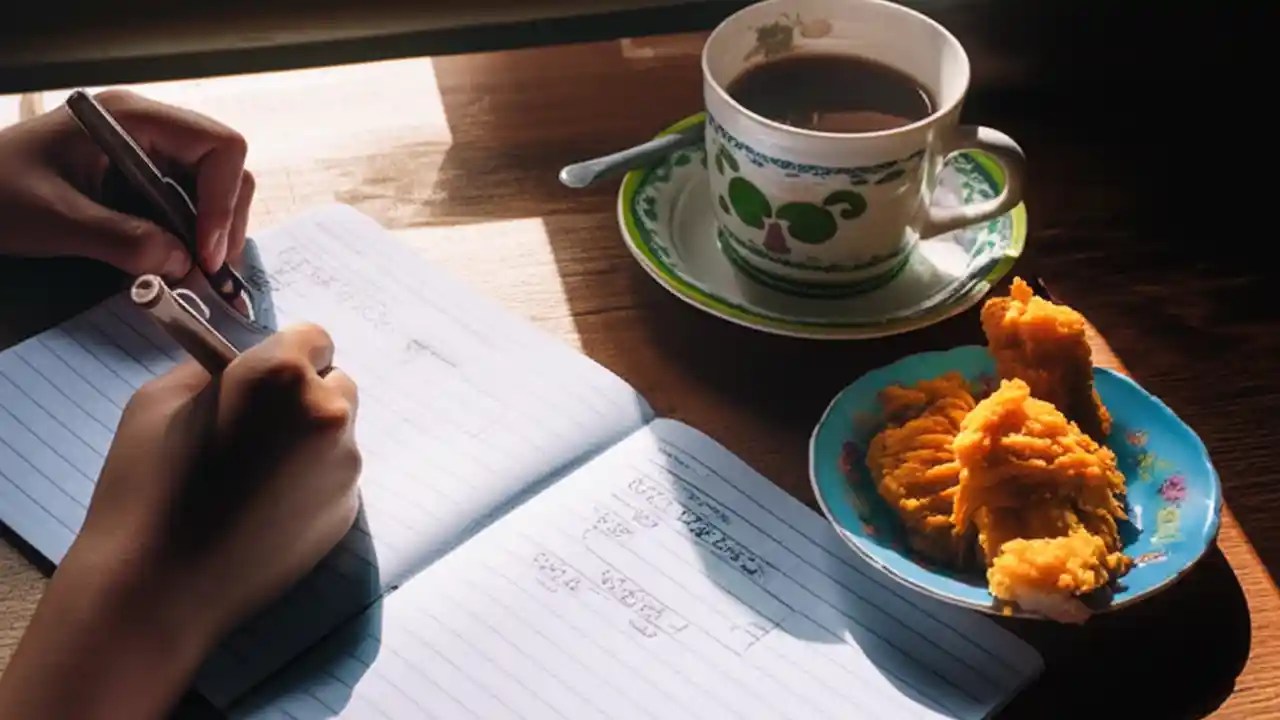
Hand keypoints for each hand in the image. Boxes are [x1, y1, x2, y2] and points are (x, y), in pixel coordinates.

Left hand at [0, 89, 253, 276]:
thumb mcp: (55, 220)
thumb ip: (123, 241)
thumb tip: (184, 264)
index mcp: (132, 118)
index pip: (219, 147)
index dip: (223, 201)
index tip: (205, 254)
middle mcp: (149, 130)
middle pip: (224, 169)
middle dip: (224, 222)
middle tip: (209, 273)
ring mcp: (146, 154)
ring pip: (210, 191)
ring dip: (211, 235)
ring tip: (194, 274)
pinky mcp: (138, 182)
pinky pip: (184, 207)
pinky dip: (190, 239)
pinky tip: (175, 264)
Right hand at [0, 325, 359, 719]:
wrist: (158, 589)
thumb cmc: (147, 485)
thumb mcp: (159, 400)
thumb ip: (213, 373)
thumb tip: (239, 370)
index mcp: (283, 374)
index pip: (315, 339)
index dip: (287, 354)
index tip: (264, 377)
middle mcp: (328, 415)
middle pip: (335, 385)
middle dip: (304, 396)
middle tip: (258, 427)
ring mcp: (345, 468)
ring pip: (337, 435)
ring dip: (309, 442)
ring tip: (256, 476)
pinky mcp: (348, 513)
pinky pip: (334, 480)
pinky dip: (310, 484)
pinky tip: (265, 511)